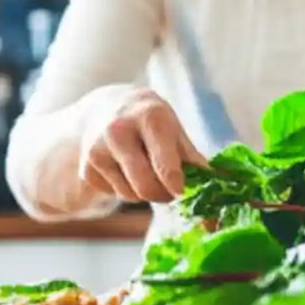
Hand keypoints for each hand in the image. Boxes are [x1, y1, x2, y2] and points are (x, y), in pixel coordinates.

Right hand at [78, 89, 206, 202]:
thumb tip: (218, 185)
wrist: (106, 109)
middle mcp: (119, 130)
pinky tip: (124, 169)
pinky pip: (115, 195)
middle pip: (146, 187)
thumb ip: (194, 159)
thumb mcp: (174, 129)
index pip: (164, 164)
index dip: (175, 184)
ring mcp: (97, 150)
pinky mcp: (86, 169)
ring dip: (144, 192)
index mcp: (149, 116)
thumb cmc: (150, 122)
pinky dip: (126, 189)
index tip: (180, 190)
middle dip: (163, 195)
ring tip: (146, 170)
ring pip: (131, 195)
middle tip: (171, 189)